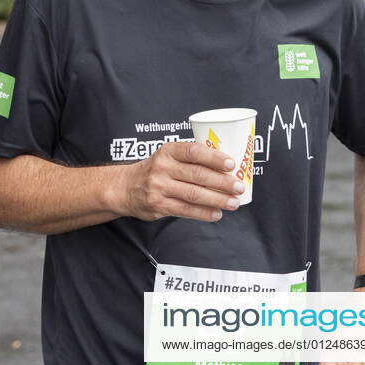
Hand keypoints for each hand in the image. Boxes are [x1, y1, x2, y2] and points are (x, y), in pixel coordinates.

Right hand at [112, 140, 244, 221]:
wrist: (125, 187)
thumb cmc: (155, 170)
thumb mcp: (168, 156)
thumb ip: (191, 159)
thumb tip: (227, 167)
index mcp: (168, 151)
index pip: (194, 151)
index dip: (214, 157)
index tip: (231, 164)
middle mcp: (163, 167)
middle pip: (198, 175)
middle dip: (222, 182)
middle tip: (238, 187)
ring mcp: (159, 187)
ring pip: (194, 194)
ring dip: (217, 200)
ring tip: (233, 202)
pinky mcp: (159, 205)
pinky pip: (186, 210)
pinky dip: (204, 213)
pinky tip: (216, 214)